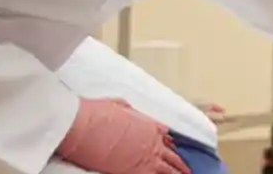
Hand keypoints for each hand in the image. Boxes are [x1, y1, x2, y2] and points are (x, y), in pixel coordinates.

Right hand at [57, 98, 189, 173]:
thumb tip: (128, 111)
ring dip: (177, 173)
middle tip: (188, 170)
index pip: (165, 136)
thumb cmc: (96, 113)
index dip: (170, 143)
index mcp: (148, 125)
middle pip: (171, 155)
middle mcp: (151, 142)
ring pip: (168, 169)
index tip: (175, 148)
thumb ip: (128, 111)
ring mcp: (144, 158)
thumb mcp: (116, 105)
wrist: (83, 127)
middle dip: (180, 163)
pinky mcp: (134, 171)